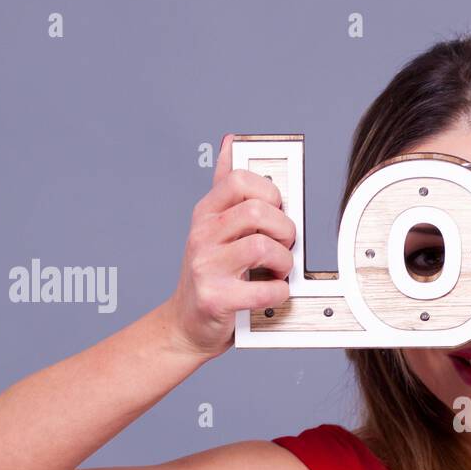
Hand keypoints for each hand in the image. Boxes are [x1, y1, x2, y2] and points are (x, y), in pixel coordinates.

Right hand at [164, 134, 296, 356]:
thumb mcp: (212, 227)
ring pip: (262, 247)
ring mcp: (206, 267)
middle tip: (284, 245)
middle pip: (256, 212)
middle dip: (284, 229)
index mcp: (206, 214)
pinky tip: (273, 292)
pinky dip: (279, 293)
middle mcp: (202, 236)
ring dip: (284, 261)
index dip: (270, 192)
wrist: (186, 325)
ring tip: (278, 270)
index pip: (240, 179)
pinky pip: (264, 289)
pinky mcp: (216, 299)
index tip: (277, 211)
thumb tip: (230, 144)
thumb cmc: (209, 276)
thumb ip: (224, 188)